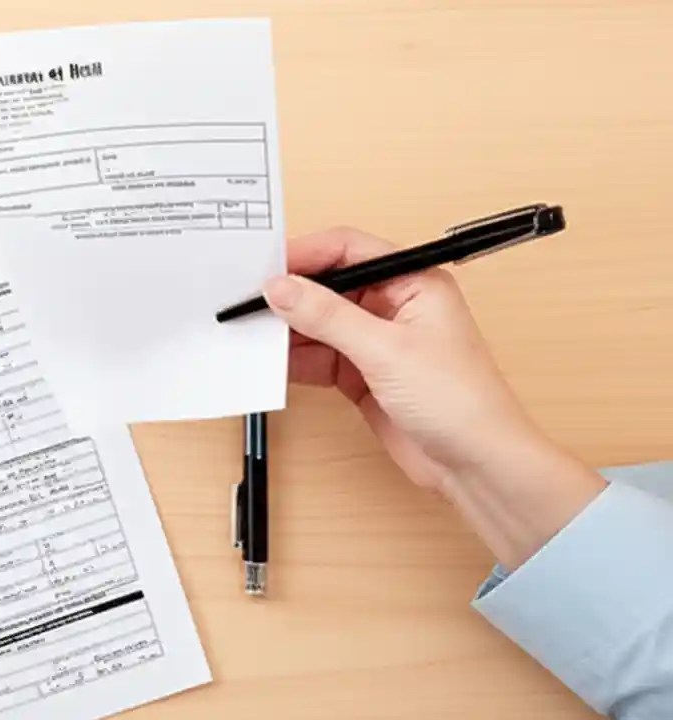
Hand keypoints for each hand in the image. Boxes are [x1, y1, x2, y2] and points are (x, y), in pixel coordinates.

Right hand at [266, 227, 603, 567]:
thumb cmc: (462, 401)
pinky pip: (320, 358)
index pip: (349, 250)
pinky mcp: (364, 375)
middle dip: (291, 296)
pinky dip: (297, 361)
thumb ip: (328, 317)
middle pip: (329, 287)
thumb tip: (283, 288)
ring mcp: (378, 342)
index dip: (306, 255)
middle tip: (252, 305)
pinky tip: (275, 363)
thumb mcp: (386, 350)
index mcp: (413, 282)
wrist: (476, 465)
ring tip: (257, 337)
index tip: (267, 269)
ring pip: (320, 324)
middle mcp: (395, 306)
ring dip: (290, 331)